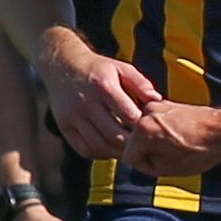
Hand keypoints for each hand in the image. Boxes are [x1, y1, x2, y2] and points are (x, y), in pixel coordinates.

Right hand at [42, 37, 160, 159]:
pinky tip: (111, 148)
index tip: (150, 129)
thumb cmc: (100, 70)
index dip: (142, 126)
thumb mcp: (121, 68)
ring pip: (99, 145)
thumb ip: (141, 83)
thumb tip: (158, 100)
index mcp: (103, 86)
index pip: (129, 115)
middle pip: (114, 135)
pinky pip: (84, 149)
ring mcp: (73, 117)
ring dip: (117, 152)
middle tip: (144, 146)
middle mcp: (86, 103)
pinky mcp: (64, 127)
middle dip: (132, 144)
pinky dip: (101, 154)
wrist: (62, 66)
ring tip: (129, 150)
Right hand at [125, 100, 220, 177]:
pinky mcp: (166, 104)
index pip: (128, 155)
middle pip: (134, 141)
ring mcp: (156, 106)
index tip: (160, 165)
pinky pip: (155, 123)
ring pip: (145, 132)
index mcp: (142, 130)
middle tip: (169, 157)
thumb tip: (136, 158)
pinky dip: (163, 132)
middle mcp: (145, 114)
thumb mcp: (167, 168)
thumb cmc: (199, 151)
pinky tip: (180, 138)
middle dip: (148, 151)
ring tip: (177, 147)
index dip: (144, 165)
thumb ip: (144, 164)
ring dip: (155, 141)